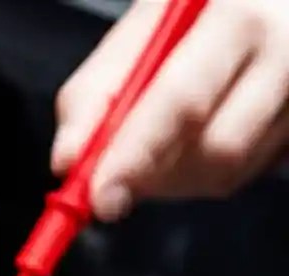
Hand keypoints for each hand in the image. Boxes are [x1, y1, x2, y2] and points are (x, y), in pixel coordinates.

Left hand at [52, 0, 288, 221]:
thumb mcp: (143, 28)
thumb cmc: (199, 10)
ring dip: (175, 177)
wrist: (266, 1)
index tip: (100, 196)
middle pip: (215, 149)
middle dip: (151, 177)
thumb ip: (97, 91)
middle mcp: (285, 52)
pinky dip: (204, 170)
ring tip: (157, 140)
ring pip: (229, 172)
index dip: (134, 155)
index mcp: (237, 16)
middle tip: (112, 185)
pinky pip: (247, 174)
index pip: (181, 102)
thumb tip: (68, 161)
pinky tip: (198, 134)